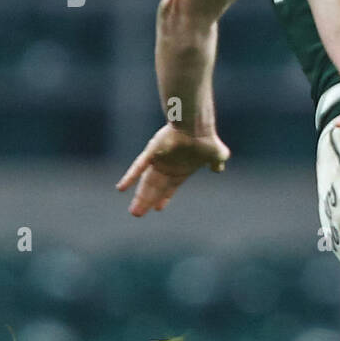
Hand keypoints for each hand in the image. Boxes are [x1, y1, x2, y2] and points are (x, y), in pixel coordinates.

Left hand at [116, 124, 230, 214]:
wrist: (198, 126)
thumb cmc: (207, 139)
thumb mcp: (216, 154)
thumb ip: (216, 162)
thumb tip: (218, 169)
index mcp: (181, 170)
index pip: (170, 187)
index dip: (164, 197)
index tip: (157, 209)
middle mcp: (168, 167)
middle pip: (155, 187)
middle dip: (147, 201)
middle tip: (137, 213)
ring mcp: (159, 160)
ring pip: (146, 182)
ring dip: (140, 196)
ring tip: (134, 211)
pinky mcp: (152, 152)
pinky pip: (138, 166)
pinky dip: (129, 178)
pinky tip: (120, 189)